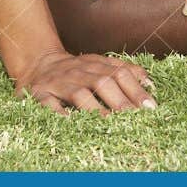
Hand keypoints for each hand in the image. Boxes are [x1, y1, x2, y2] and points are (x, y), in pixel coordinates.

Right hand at [13, 48, 154, 113]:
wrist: (36, 64)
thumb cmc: (75, 71)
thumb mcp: (99, 65)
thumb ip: (123, 71)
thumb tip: (150, 83)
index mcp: (95, 64)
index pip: (120, 73)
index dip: (135, 89)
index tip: (150, 107)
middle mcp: (78, 71)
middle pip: (102, 82)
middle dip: (120, 101)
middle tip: (134, 118)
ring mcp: (58, 82)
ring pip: (78, 92)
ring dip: (95, 108)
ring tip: (109, 122)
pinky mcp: (39, 93)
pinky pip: (48, 103)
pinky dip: (58, 112)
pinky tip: (69, 122)